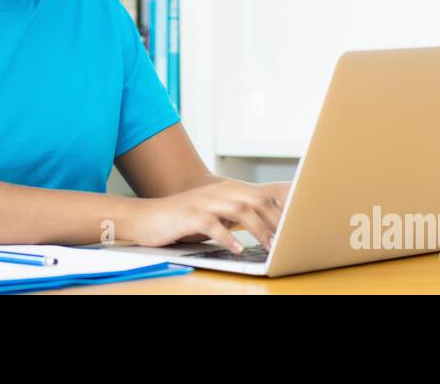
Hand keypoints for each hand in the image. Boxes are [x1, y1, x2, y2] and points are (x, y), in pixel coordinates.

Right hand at [124, 179, 290, 253]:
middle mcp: (217, 192)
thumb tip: (263, 227)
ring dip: (258, 229)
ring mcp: (203, 202)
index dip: (279, 212)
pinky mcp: (190, 216)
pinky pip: (213, 225)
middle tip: (286, 239)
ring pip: (239, 210)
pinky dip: (228, 238)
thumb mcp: (212, 215)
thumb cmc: (182, 220)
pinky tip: (238, 249)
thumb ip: (233, 216)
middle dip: (274, 220)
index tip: (292, 228)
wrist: (146, 218)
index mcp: (225, 190)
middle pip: (255, 200)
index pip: (260, 196)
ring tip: (269, 246)